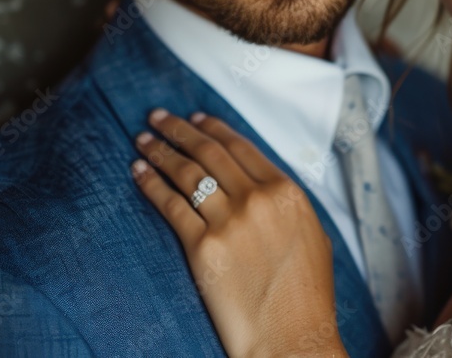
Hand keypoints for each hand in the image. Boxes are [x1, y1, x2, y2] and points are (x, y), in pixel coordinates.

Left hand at [131, 109, 348, 356]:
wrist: (292, 338)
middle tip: (158, 116)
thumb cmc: (307, 295)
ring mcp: (229, 222)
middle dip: (179, 129)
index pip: (241, 147)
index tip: (194, 118)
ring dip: (160, 151)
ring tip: (142, 140)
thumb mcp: (312, 235)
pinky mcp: (203, 248)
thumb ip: (286, 204)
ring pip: (187, 173)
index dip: (213, 129)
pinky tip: (139, 172)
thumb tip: (260, 183)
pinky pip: (171, 205)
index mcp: (288, 192)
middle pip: (209, 152)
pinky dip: (151, 184)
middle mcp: (258, 199)